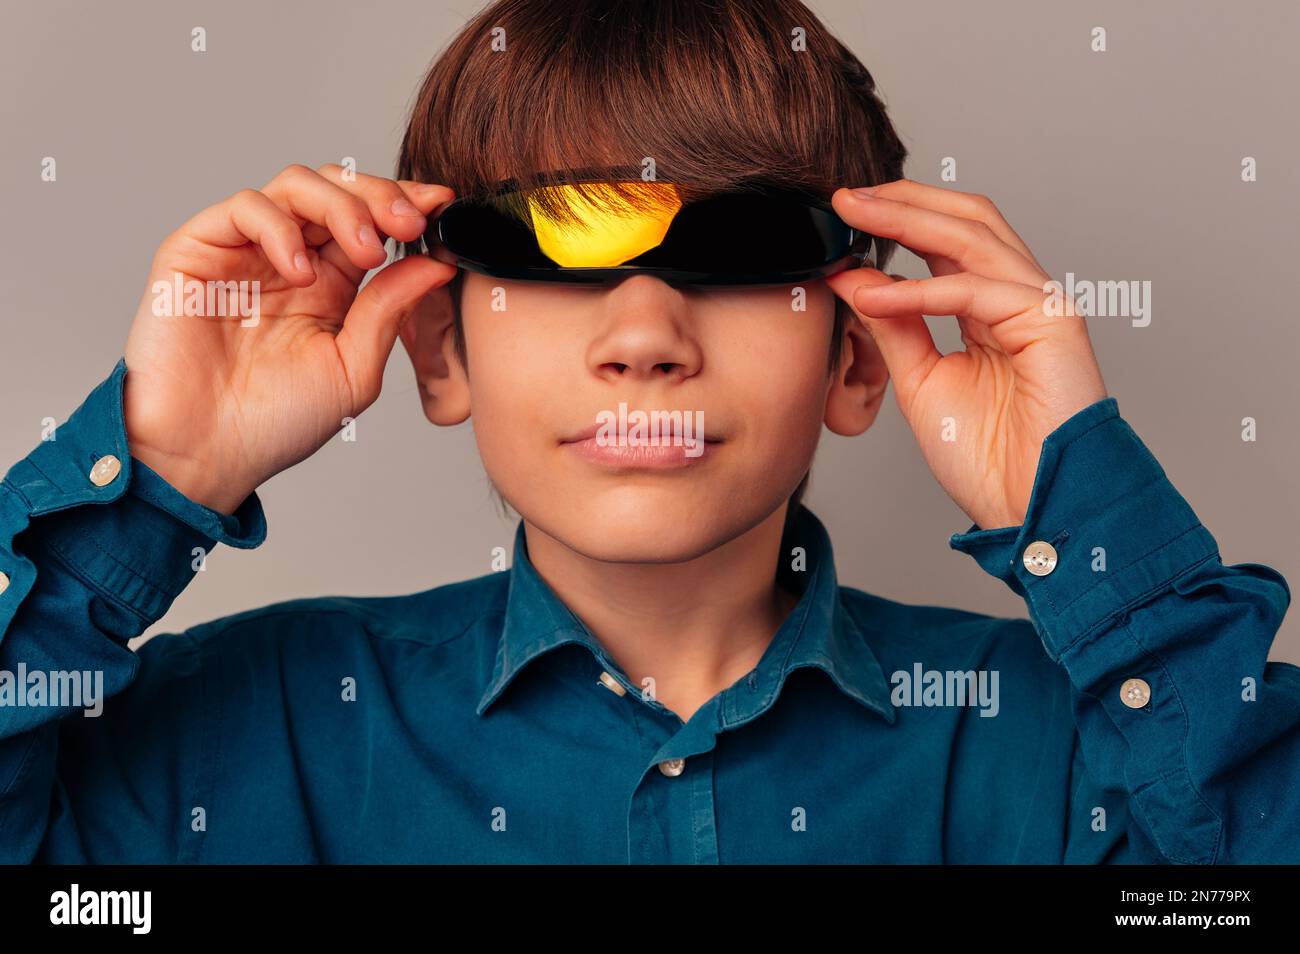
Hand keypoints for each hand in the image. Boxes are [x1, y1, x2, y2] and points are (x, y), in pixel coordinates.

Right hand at [122, 164, 456, 513]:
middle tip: (410, 225)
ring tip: (365, 253)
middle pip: (339, 188)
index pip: (372, 220)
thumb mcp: (354, 369)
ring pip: (297, 184)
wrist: (206, 455)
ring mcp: (244, 250)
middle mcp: (291, 258)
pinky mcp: (198, 249)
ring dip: (341, 205)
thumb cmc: (277, 422)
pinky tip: (302, 273)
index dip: (407, 203)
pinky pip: (246, 207)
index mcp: (333, 284)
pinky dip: (282, 228)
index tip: (444, 205)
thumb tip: (438, 263)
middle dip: (382, 195)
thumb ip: (389, 311)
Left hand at [827, 179, 1106, 529]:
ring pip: (972, 236)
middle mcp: (1020, 295)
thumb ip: (890, 325)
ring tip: (854, 215)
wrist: (1028, 507)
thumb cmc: (988, 457)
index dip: (896, 217)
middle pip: (964, 220)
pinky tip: (873, 294)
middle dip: (902, 200)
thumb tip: (848, 277)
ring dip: (907, 221)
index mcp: (991, 307)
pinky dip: (918, 290)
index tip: (841, 213)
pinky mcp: (1052, 320)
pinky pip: (974, 289)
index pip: (946, 239)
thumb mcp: (919, 379)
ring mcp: (1041, 303)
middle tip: (845, 196)